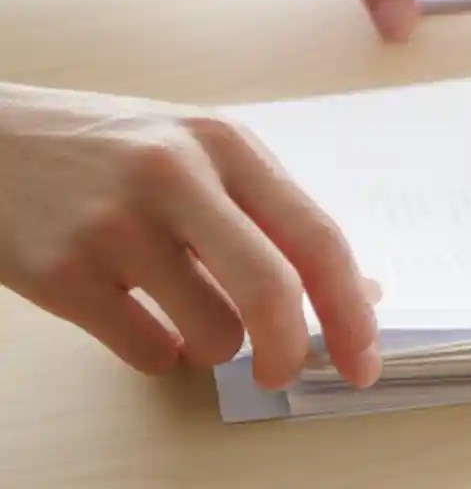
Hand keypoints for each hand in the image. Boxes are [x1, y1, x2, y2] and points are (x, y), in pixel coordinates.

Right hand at [0, 83, 379, 389]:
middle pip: (271, 291)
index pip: (317, 237)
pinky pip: (149, 353)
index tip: (365, 361)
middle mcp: (175, 174)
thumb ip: (275, 216)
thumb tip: (360, 294)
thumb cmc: (116, 154)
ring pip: (212, 336)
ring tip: (179, 306)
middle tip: (287, 374)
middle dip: (292, 352)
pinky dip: (159, 352)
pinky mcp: (60, 272)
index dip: (351, 311)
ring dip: (211, 345)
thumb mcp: (201, 156)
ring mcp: (114, 223)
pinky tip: (132, 311)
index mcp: (225, 142)